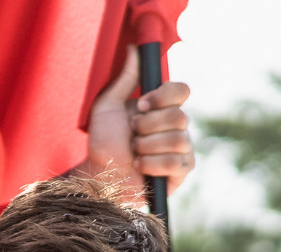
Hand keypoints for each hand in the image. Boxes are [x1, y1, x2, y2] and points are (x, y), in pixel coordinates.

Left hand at [85, 46, 194, 196]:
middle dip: (148, 127)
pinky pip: (177, 162)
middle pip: (179, 116)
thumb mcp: (108, 106)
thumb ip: (125, 79)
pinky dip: (152, 164)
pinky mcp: (181, 172)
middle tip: (132, 134)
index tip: (141, 105)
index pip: (181, 90)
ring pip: (178, 140)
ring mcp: (181, 149)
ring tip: (134, 152)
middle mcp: (176, 126)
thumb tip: (133, 49)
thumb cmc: (102, 141)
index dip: (163, 96)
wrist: (98, 175)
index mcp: (162, 107)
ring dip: (148, 147)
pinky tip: (140, 167)